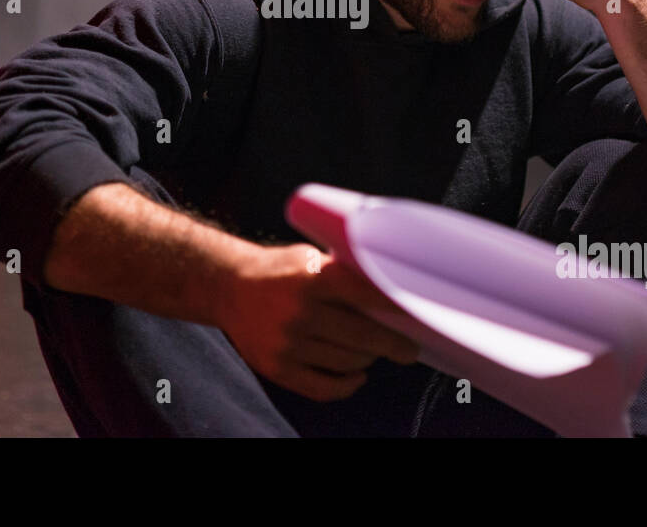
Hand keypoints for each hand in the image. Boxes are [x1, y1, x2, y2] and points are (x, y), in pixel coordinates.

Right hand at [215, 243, 420, 401]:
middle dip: (394, 346)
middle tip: (410, 350)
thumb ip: (344, 275)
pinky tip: (357, 375)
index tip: (418, 317)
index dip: (395, 308)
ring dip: (368, 359)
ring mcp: (287, 343)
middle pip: (363, 337)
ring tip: (375, 352)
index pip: (367, 295)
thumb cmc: (281, 270)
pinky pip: (324, 387)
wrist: (227, 286)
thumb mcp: (312, 258)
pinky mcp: (277, 367)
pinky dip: (347, 384)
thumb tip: (392, 296)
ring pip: (347, 362)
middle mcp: (300, 311)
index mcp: (313, 277)